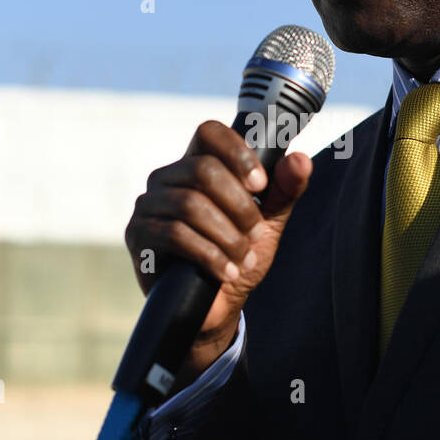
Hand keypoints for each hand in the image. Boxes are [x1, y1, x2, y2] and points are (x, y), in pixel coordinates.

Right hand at [124, 121, 312, 375]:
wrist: (215, 307)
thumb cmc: (238, 256)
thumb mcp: (268, 222)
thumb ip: (285, 190)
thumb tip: (300, 159)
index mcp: (196, 164)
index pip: (209, 132)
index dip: (237, 153)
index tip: (260, 184)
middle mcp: (167, 178)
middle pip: (203, 169)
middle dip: (239, 206)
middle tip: (256, 233)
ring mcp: (148, 205)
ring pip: (190, 204)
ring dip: (227, 236)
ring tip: (242, 258)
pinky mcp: (139, 236)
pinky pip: (175, 235)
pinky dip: (210, 255)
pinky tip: (226, 271)